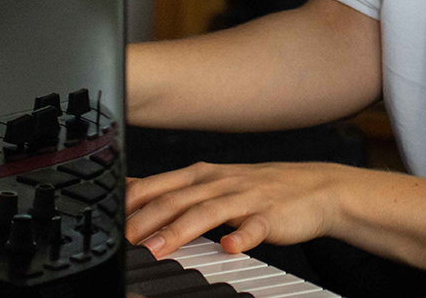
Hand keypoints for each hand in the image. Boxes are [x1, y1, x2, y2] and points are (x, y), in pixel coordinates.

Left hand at [125, 161, 350, 258]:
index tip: (107, 220)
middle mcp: (223, 183)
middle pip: (179, 199)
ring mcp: (249, 198)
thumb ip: (174, 188)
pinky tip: (230, 248)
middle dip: (149, 219)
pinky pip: (256, 227)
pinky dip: (242, 237)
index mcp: (205, 176)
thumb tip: (131, 189)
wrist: (318, 188)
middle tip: (124, 240)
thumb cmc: (261, 189)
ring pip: (210, 212)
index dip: (133, 202)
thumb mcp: (214, 182)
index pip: (161, 185)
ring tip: (159, 249)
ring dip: (182, 230)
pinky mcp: (273, 216)